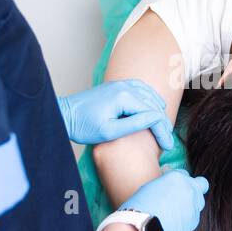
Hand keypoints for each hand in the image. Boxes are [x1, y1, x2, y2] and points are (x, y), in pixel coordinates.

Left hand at [57, 79, 173, 150]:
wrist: (64, 115)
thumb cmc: (83, 126)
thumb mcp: (109, 131)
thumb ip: (134, 124)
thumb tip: (155, 120)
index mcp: (123, 96)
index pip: (152, 113)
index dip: (162, 131)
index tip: (167, 146)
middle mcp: (124, 86)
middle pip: (153, 104)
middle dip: (162, 123)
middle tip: (166, 141)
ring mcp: (120, 84)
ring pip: (149, 94)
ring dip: (158, 110)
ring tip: (162, 128)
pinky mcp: (116, 86)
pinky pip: (140, 89)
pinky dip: (149, 99)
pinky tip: (152, 110)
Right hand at [119, 169, 207, 230]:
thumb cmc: (140, 208)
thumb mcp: (149, 188)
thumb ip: (164, 184)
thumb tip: (166, 186)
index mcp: (177, 177)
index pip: (183, 173)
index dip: (177, 180)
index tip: (172, 186)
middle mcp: (189, 189)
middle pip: (201, 184)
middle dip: (193, 187)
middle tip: (182, 194)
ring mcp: (194, 205)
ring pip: (199, 201)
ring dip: (191, 203)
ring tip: (177, 211)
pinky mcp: (194, 221)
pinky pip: (194, 216)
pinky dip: (188, 217)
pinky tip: (175, 222)